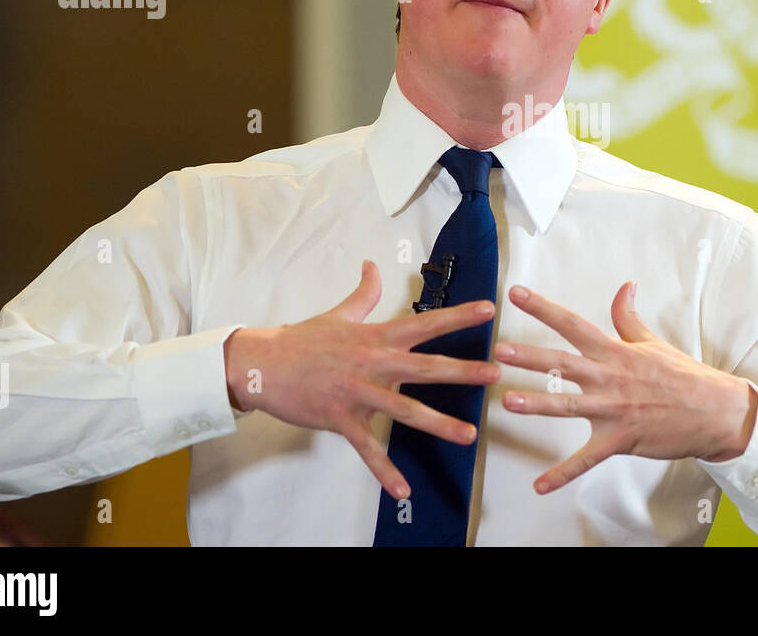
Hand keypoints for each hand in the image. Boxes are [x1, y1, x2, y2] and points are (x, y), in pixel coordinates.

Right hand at [223, 259, 501, 500]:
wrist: (262, 363)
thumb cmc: (302, 339)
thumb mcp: (338, 313)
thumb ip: (364, 293)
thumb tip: (372, 266)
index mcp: (377, 336)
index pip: (426, 323)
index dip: (458, 316)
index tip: (489, 310)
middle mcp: (374, 362)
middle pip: (426, 367)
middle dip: (464, 371)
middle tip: (496, 373)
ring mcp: (358, 392)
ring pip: (405, 410)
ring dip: (439, 423)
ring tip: (470, 435)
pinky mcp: (341, 418)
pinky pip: (367, 448)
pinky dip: (385, 471)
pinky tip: (403, 491)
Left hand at [496, 282, 756, 493]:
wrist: (715, 412)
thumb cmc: (684, 376)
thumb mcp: (652, 342)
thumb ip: (628, 317)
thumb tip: (624, 287)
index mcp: (615, 352)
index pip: (573, 324)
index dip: (543, 308)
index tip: (516, 294)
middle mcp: (610, 378)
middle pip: (563, 364)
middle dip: (530, 357)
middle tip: (499, 350)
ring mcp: (614, 410)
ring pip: (569, 406)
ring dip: (537, 404)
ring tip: (506, 401)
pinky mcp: (620, 440)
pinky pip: (587, 460)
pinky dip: (563, 474)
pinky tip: (540, 485)